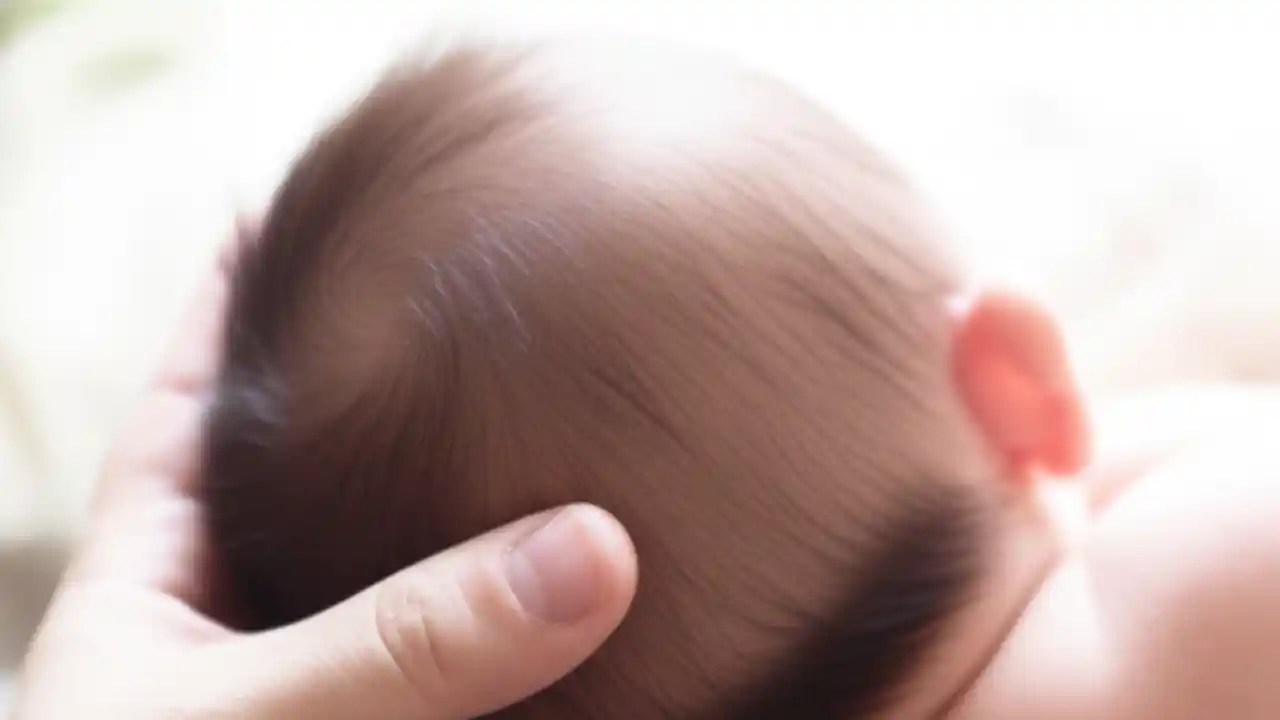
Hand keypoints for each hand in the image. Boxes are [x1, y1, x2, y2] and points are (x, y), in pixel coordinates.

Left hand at [14, 243, 637, 718]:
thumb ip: (400, 647)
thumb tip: (590, 549)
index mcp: (164, 574)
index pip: (197, 387)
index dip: (250, 286)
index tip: (321, 195)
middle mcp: (253, 620)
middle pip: (325, 465)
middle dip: (396, 383)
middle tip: (489, 289)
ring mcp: (333, 688)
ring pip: (419, 573)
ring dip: (486, 512)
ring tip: (578, 411)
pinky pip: (482, 672)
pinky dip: (541, 635)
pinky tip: (616, 593)